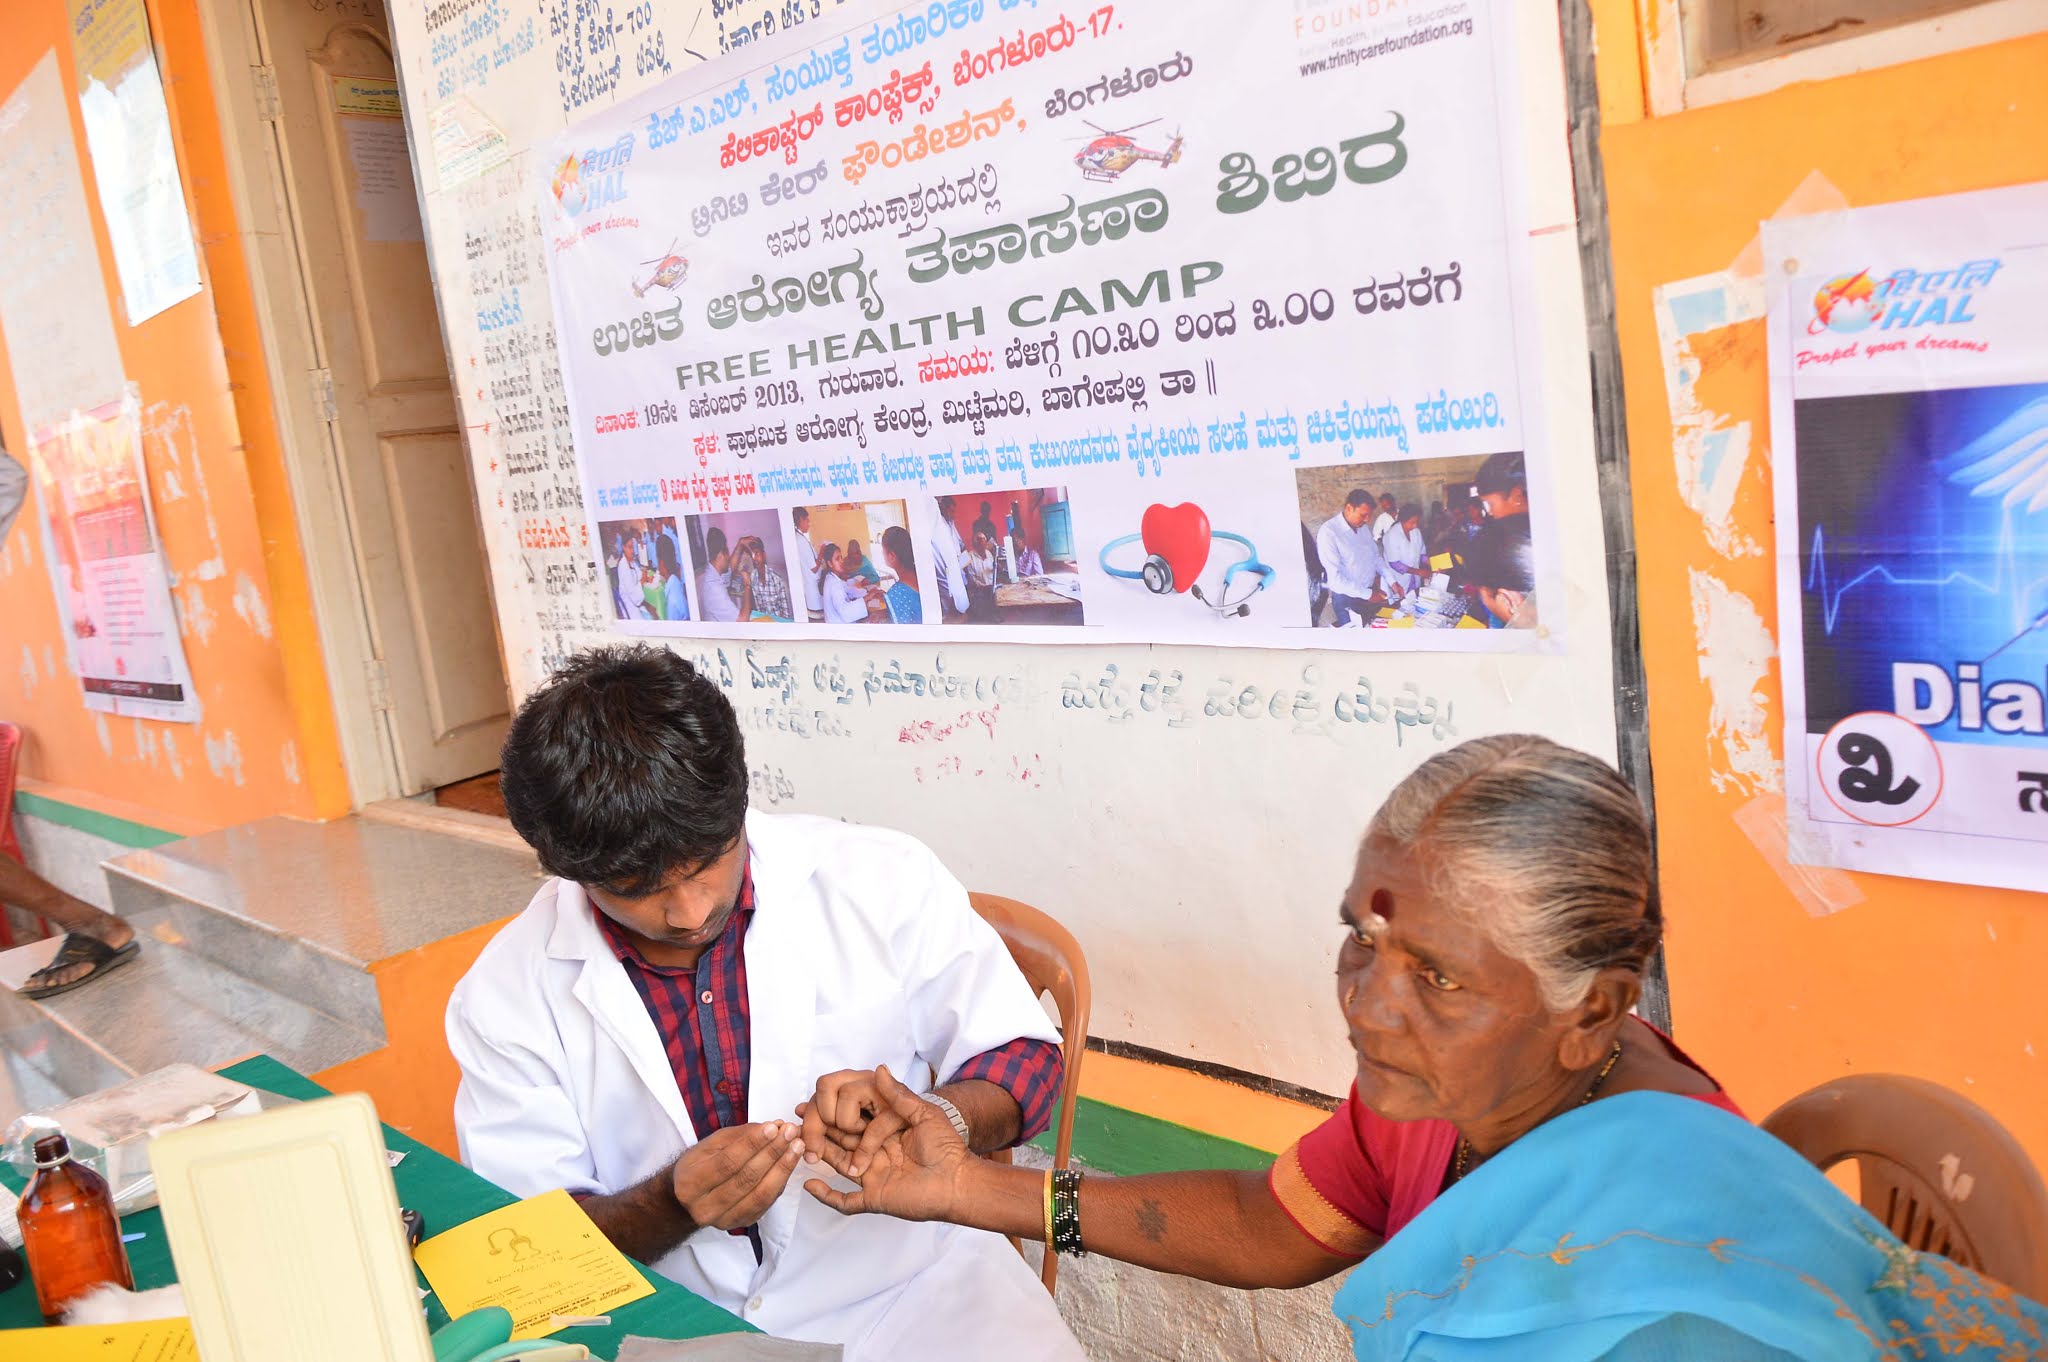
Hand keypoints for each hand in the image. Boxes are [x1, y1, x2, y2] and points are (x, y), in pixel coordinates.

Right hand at [669, 1121, 804, 1231]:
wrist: (686, 1202)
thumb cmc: (697, 1168)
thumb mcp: (708, 1146)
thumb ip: (739, 1136)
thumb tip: (772, 1126)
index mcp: (690, 1184)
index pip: (727, 1162)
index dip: (752, 1144)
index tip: (773, 1127)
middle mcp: (705, 1207)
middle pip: (746, 1179)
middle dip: (772, 1153)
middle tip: (790, 1132)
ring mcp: (724, 1220)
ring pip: (760, 1195)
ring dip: (783, 1168)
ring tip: (797, 1146)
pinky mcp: (741, 1224)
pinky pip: (766, 1203)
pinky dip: (781, 1181)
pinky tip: (790, 1163)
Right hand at [803, 1064, 971, 1222]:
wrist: (960, 1181)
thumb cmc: (947, 1147)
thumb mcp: (924, 1114)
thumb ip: (899, 1095)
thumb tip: (879, 1068)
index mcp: (885, 1134)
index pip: (853, 1121)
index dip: (834, 1113)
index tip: (813, 1101)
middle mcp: (875, 1154)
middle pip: (840, 1142)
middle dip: (820, 1131)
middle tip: (798, 1121)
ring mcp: (872, 1176)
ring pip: (838, 1165)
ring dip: (820, 1154)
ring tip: (799, 1143)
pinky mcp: (874, 1198)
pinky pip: (845, 1202)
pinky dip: (826, 1196)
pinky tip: (809, 1185)